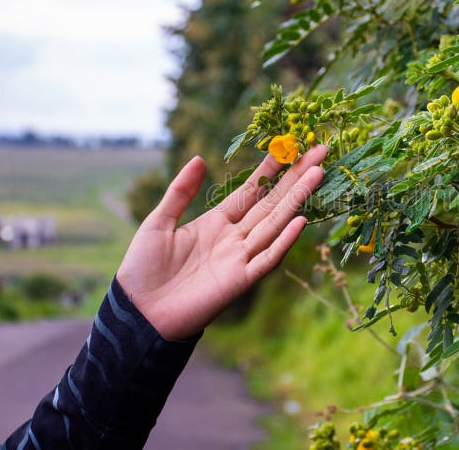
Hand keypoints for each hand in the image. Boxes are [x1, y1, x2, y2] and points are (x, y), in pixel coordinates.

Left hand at [116, 145, 327, 339]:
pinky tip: (300, 221)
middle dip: (296, 176)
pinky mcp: (239, 281)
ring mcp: (240, 258)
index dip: (270, 169)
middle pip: (271, 202)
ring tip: (317, 173)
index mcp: (216, 222)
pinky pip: (267, 258)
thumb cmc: (144, 269)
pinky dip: (284, 241)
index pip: (251, 190)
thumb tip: (198, 158)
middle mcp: (234, 237)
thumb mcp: (159, 222)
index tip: (289, 146)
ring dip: (297, 199)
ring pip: (275, 223)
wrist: (138, 312)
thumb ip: (180, 191)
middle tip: (320, 151)